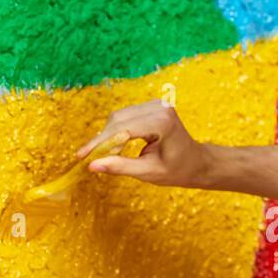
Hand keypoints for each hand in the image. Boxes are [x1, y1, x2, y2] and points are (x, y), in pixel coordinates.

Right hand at [75, 99, 210, 187]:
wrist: (196, 162)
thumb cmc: (178, 170)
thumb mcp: (149, 173)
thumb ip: (121, 167)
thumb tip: (92, 165)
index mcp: (162, 122)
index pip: (122, 129)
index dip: (99, 143)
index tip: (81, 156)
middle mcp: (159, 108)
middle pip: (118, 120)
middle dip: (100, 139)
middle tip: (86, 157)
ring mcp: (156, 104)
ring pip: (119, 116)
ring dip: (106, 135)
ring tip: (100, 154)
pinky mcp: (151, 106)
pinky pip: (126, 116)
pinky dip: (115, 130)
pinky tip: (112, 146)